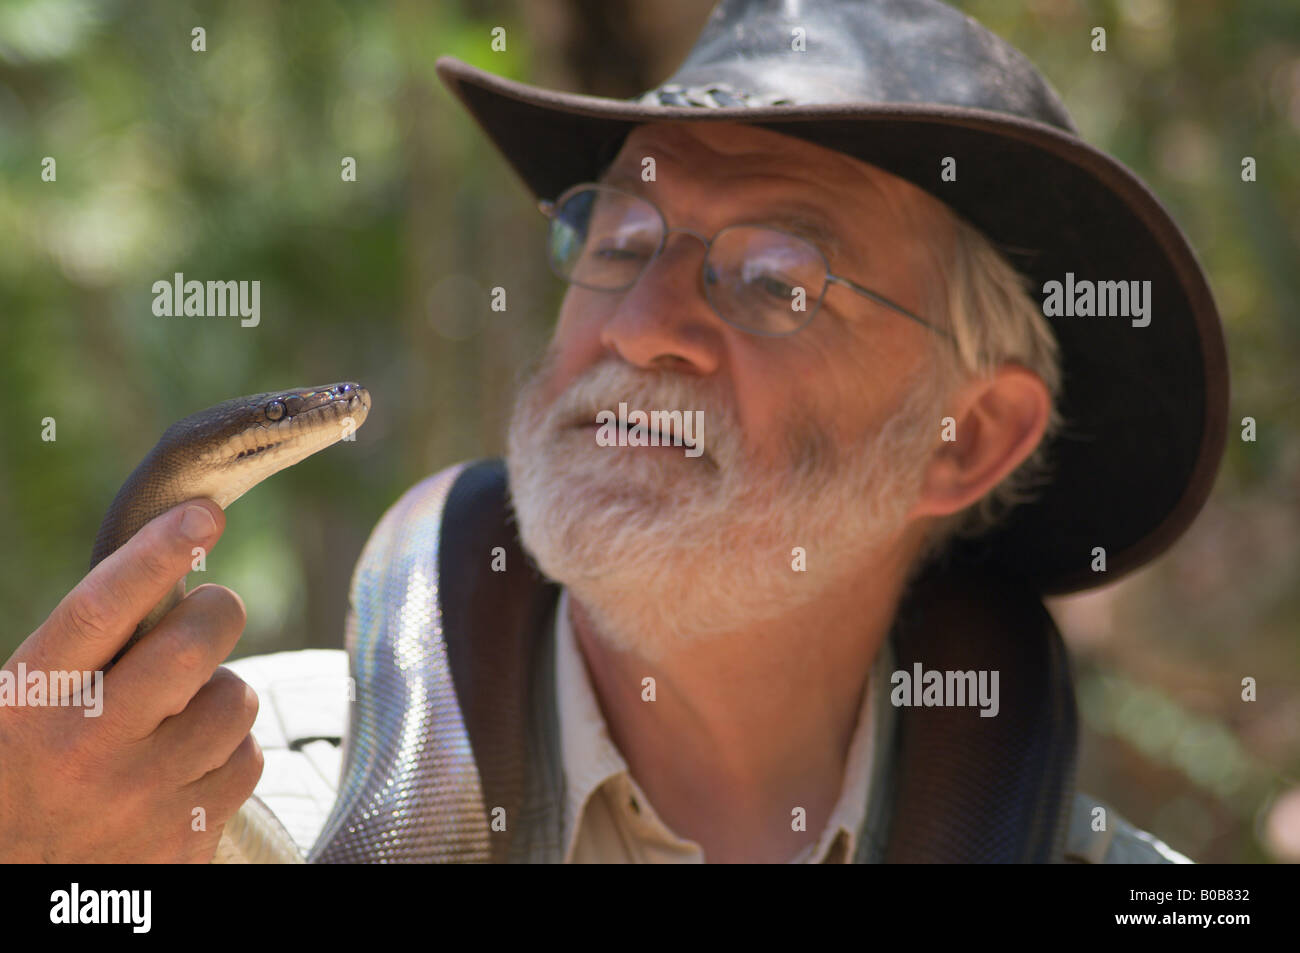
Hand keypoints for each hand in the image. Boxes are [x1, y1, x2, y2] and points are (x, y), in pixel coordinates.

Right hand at [0, 500, 262, 861]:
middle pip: (194, 646)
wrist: (14, 888)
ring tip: (180, 713)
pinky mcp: (183, 840)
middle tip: (211, 611)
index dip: (156, 552)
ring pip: (233, 700)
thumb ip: (82, 650)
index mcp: (29, 703)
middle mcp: (86, 749)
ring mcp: (141, 798)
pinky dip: (229, 752)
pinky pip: (245, 761)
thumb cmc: (21, 777)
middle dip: (218, 612)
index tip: (202, 512)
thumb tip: (163, 572)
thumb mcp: (19, 707)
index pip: (100, 609)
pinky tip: (189, 766)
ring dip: (220, 692)